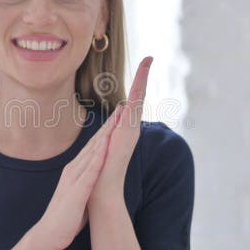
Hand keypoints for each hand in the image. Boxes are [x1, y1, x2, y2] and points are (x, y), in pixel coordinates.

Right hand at [36, 104, 122, 249]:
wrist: (48, 234)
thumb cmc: (64, 217)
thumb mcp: (78, 194)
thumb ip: (85, 184)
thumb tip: (95, 179)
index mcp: (74, 171)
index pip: (92, 147)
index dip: (105, 132)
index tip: (117, 118)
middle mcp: (73, 170)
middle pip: (93, 144)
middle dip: (108, 126)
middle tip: (121, 109)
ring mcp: (74, 179)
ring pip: (92, 152)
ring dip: (105, 136)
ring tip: (117, 121)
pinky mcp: (77, 191)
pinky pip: (89, 171)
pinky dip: (98, 157)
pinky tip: (106, 146)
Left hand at [88, 56, 152, 206]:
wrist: (103, 192)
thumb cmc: (100, 176)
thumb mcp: (102, 151)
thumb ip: (107, 138)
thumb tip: (110, 125)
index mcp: (122, 132)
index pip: (130, 106)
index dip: (134, 89)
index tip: (139, 72)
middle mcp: (129, 128)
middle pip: (138, 97)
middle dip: (143, 76)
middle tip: (149, 57)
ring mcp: (131, 129)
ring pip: (138, 98)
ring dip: (143, 78)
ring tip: (148, 59)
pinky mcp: (129, 131)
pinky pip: (134, 106)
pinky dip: (139, 90)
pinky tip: (142, 76)